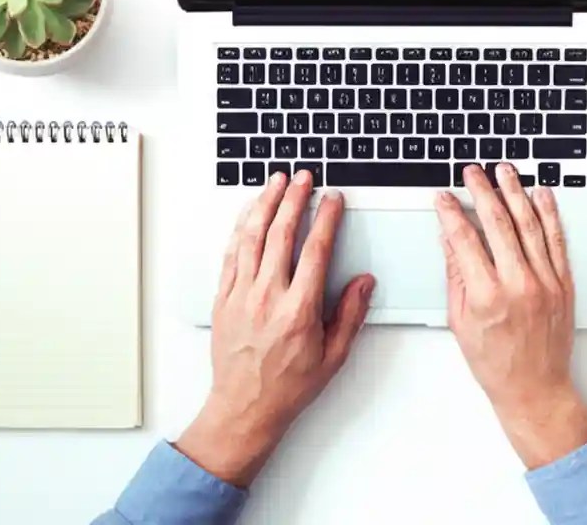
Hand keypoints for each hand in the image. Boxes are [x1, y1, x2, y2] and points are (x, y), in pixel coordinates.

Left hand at [175, 171, 374, 485]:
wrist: (244, 408)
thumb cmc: (287, 387)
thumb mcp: (333, 356)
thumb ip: (350, 314)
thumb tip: (363, 282)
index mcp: (298, 310)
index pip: (316, 250)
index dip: (327, 219)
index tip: (333, 200)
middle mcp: (267, 297)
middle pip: (281, 234)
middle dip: (294, 199)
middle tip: (303, 178)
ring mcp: (241, 295)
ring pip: (251, 237)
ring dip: (264, 205)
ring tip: (274, 183)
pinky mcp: (223, 299)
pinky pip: (230, 254)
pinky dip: (240, 229)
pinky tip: (248, 214)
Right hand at [435, 163, 586, 468]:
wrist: (535, 388)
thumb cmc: (495, 363)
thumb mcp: (459, 321)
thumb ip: (455, 275)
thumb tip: (449, 238)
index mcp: (486, 295)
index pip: (464, 239)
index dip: (452, 213)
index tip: (444, 197)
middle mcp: (518, 284)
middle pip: (498, 223)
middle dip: (482, 191)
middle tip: (473, 172)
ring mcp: (545, 282)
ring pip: (529, 224)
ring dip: (515, 192)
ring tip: (505, 171)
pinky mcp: (563, 284)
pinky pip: (556, 240)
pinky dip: (549, 214)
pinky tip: (541, 195)